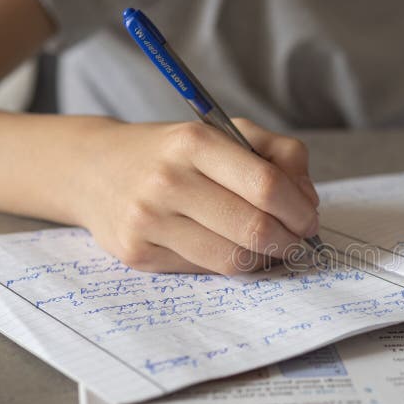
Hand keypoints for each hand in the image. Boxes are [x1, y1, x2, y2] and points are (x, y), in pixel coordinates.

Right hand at [71, 118, 319, 274]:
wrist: (94, 168)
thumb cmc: (174, 153)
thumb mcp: (226, 133)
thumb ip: (278, 154)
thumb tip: (307, 200)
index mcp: (195, 143)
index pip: (266, 185)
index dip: (299, 210)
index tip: (309, 219)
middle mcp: (167, 181)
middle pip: (254, 228)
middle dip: (289, 241)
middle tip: (297, 240)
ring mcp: (148, 220)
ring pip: (232, 259)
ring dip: (265, 259)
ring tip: (270, 247)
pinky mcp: (137, 254)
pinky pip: (204, 270)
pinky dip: (229, 264)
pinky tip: (230, 248)